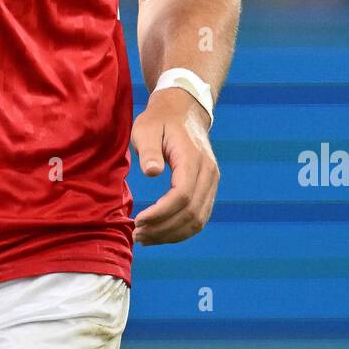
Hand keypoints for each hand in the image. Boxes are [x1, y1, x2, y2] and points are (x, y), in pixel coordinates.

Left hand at [130, 87, 218, 245]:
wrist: (184, 110)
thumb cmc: (160, 120)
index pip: (182, 195)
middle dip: (163, 229)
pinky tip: (159, 234)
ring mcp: (212, 182)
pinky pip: (199, 217)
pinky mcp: (209, 189)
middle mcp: (208, 173)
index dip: (160, 214)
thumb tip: (151, 172)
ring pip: (198, 220)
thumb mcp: (146, 128)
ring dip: (171, 234)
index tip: (138, 221)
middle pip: (191, 213)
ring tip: (145, 238)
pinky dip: (180, 231)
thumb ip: (149, 150)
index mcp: (192, 158)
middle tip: (136, 235)